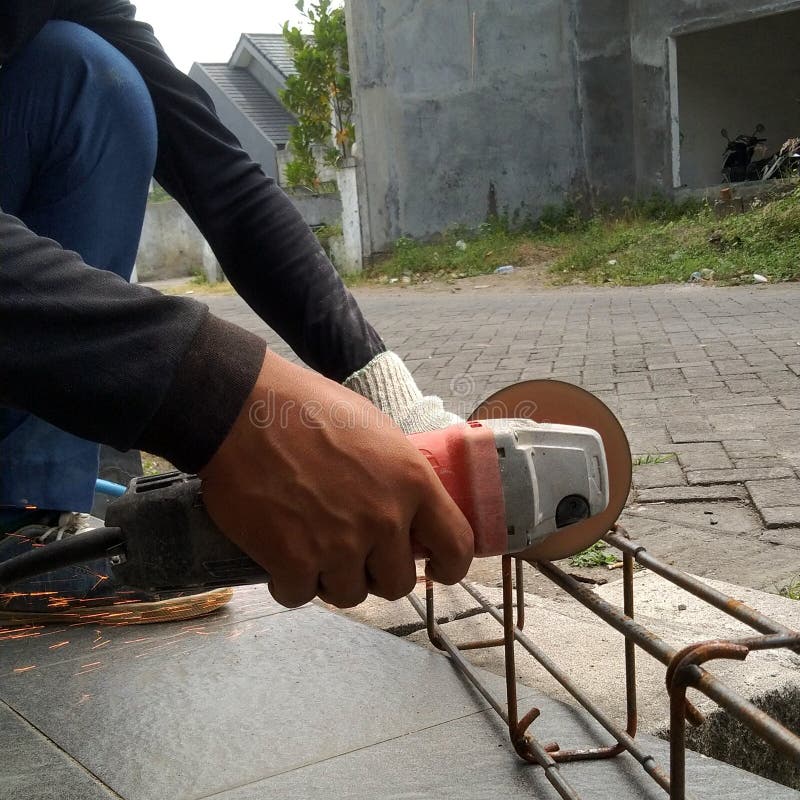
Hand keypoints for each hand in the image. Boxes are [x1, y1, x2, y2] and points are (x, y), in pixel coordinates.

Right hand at [199, 352, 473, 608]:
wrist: (243, 411)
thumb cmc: (308, 408)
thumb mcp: (376, 430)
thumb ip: (400, 474)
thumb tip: (409, 507)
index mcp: (412, 482)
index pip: (456, 546)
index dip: (449, 566)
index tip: (435, 569)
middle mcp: (384, 519)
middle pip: (398, 584)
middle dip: (376, 572)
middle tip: (353, 551)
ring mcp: (339, 545)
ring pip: (349, 595)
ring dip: (331, 578)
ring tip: (311, 547)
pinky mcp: (293, 561)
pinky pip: (300, 595)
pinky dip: (288, 582)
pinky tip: (279, 554)